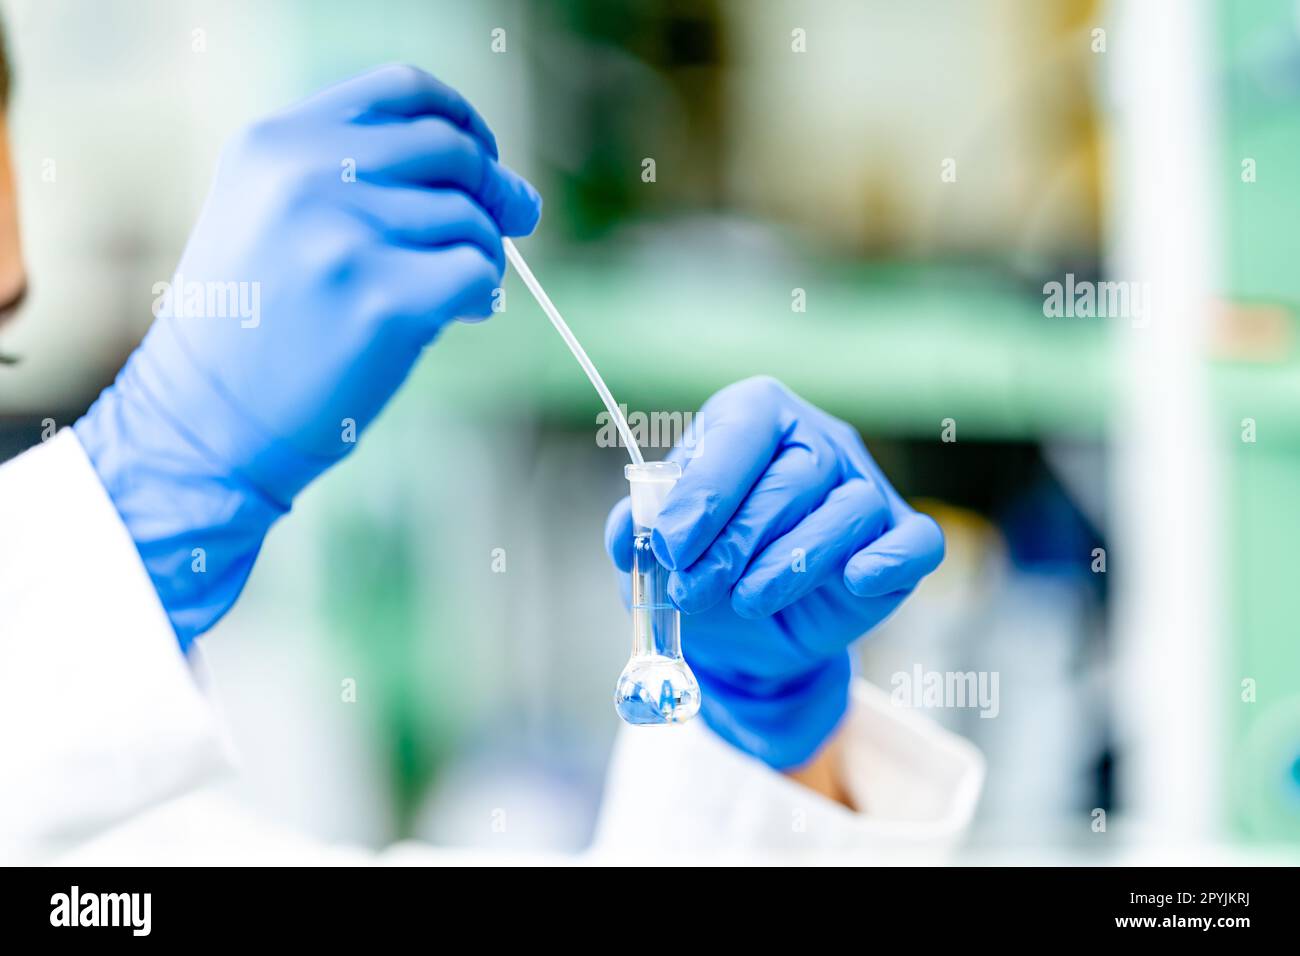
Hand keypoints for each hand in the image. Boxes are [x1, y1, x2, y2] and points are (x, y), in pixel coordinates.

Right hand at [75, 65, 540, 646]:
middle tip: (514, 221)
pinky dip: (483, 295)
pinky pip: (479, 273)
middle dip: (495, 187)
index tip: (485, 153)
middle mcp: (305, 175)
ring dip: (486, 253)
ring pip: (471, 217)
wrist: (206, 423)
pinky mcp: (383, 301)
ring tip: (453, 293)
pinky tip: (457, 316)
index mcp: (276, 142)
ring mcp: (343, 236)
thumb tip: (517, 191)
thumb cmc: (257, 326)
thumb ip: (372, 183)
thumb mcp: (276, 219)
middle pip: (450, 148)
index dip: (462, 117)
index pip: (401, 89)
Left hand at [604, 377, 943, 769]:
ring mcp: (865, 486)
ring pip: (848, 509)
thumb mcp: (652, 553)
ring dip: (793, 561)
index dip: (708, 487)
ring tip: (747, 601)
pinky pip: (916, 541)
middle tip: (694, 589)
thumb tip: (636, 523)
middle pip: (793, 476)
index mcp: (755, 417)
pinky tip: (855, 581)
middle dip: (736, 539)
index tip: (671, 546)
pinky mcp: (900, 540)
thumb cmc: (699, 568)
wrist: (741, 635)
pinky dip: (890, 560)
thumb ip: (635, 532)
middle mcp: (817, 440)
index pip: (743, 427)